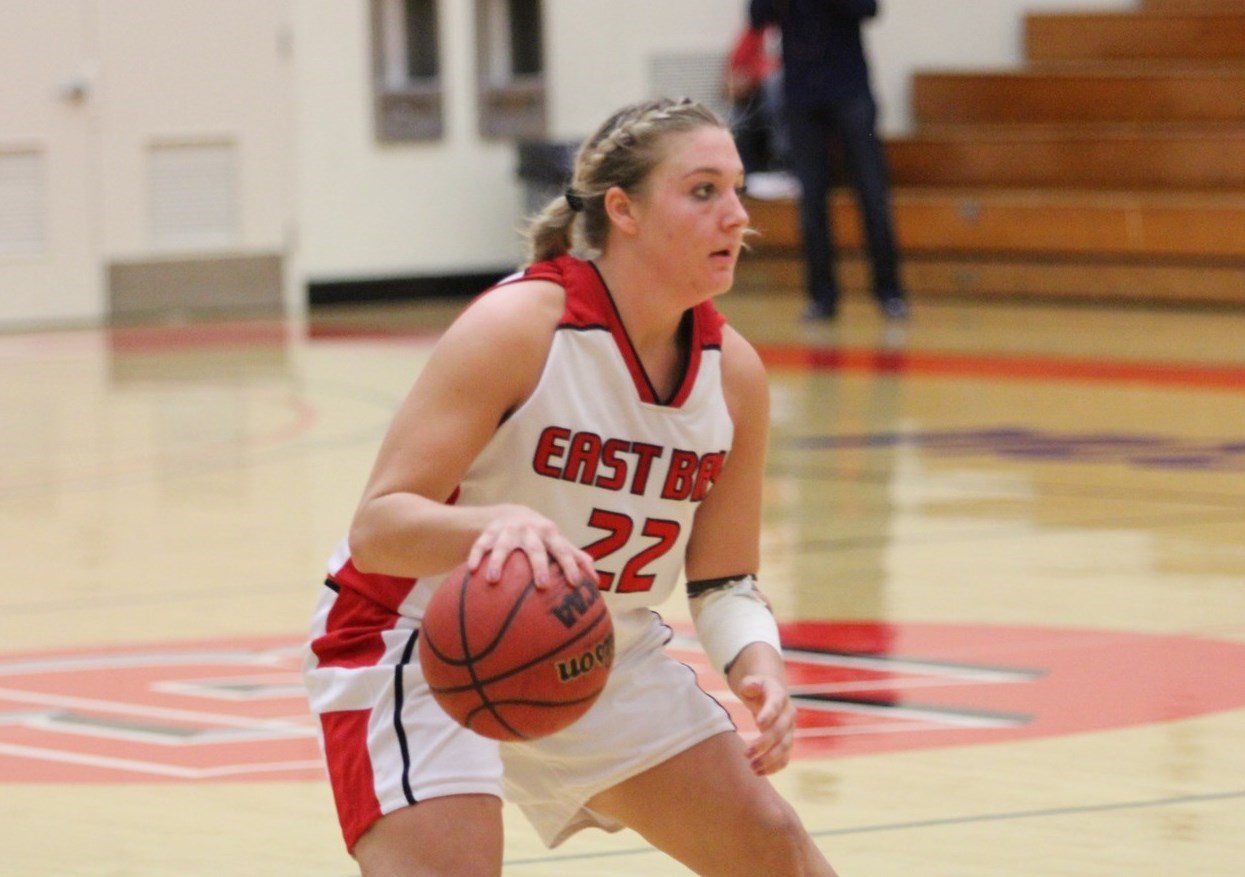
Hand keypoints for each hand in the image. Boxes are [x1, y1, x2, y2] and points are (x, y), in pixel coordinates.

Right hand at [467, 504, 597, 588]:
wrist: (511, 513)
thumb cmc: (541, 535)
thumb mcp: (558, 542)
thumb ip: (575, 559)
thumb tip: (596, 582)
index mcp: (550, 534)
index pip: (563, 550)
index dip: (571, 566)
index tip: (575, 584)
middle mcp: (530, 530)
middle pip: (535, 548)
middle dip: (538, 565)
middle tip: (541, 586)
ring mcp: (508, 530)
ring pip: (502, 545)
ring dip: (497, 561)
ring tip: (493, 580)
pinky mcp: (489, 532)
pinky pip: (481, 544)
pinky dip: (475, 555)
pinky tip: (471, 570)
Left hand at [729, 644, 795, 775]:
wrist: (770, 693)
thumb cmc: (756, 688)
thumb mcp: (750, 682)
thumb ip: (749, 684)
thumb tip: (752, 686)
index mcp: (778, 695)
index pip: (775, 705)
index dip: (768, 714)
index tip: (757, 724)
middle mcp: (788, 713)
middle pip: (780, 731)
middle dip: (764, 744)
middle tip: (746, 754)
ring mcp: (790, 729)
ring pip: (785, 747)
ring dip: (770, 760)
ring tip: (752, 767)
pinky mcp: (787, 741)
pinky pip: (785, 757)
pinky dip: (775, 767)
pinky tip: (759, 773)